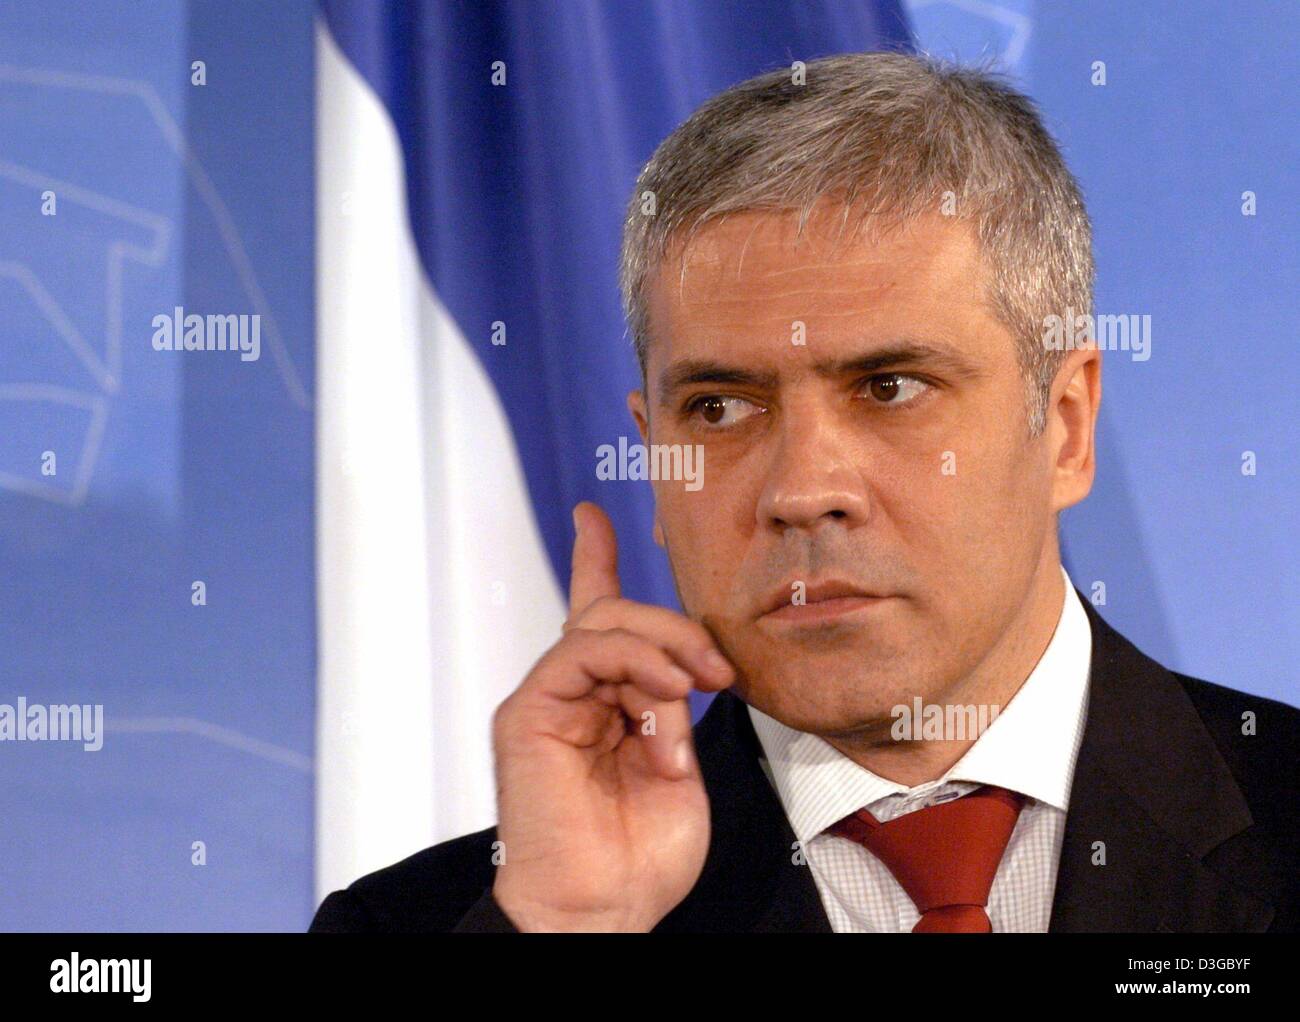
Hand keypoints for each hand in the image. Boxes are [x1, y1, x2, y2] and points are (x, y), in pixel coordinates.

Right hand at [490, 501, 734, 930]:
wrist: (601, 909)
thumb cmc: (639, 856)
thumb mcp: (676, 767)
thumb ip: (671, 708)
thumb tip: (684, 668)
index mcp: (602, 704)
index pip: (595, 619)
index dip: (593, 561)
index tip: (593, 515)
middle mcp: (568, 694)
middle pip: (615, 614)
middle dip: (676, 627)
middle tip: (719, 670)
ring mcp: (545, 700)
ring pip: (603, 624)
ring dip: (664, 651)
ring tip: (695, 692)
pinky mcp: (527, 712)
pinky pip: (581, 651)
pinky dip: (635, 665)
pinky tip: (668, 697)